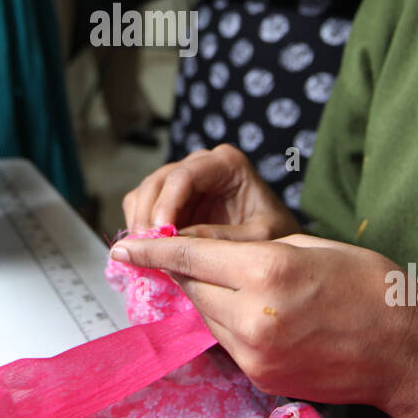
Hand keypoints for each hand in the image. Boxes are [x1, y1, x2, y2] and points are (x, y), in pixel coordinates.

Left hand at [110, 232, 417, 417]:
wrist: (409, 353)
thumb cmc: (373, 288)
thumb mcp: (309, 245)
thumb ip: (248, 246)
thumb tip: (200, 244)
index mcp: (267, 273)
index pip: (188, 256)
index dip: (151, 248)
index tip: (125, 245)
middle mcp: (254, 317)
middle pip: (191, 287)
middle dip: (184, 268)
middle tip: (182, 251)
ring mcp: (257, 354)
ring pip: (205, 315)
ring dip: (206, 295)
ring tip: (229, 279)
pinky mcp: (262, 376)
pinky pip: (226, 340)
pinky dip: (226, 320)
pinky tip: (249, 307)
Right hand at [122, 144, 298, 240]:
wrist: (277, 245)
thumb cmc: (275, 235)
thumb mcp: (258, 239)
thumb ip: (221, 239)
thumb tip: (175, 245)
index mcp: (226, 163)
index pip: (184, 176)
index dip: (167, 204)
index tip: (161, 235)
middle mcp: (200, 164)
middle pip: (158, 181)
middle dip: (148, 216)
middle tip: (147, 249)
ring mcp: (183, 180)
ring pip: (145, 192)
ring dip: (140, 222)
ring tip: (147, 253)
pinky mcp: (171, 199)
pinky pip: (142, 206)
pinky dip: (140, 227)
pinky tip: (150, 250)